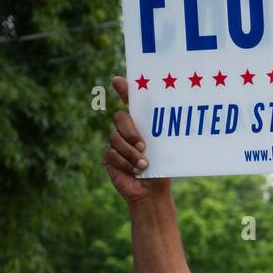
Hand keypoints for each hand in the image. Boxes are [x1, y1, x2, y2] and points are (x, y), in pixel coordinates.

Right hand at [104, 77, 169, 204]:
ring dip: (131, 154)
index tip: (118, 80)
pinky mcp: (109, 156)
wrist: (152, 192)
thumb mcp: (163, 151)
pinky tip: (134, 171)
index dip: (124, 90)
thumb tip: (163, 122)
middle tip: (143, 146)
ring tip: (143, 166)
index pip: (130, 103)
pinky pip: (112, 153)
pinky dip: (125, 164)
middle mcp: (126, 131)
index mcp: (141, 125)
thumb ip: (157, 136)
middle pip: (120, 118)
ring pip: (115, 138)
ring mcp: (116, 142)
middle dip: (130, 132)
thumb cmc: (161, 171)